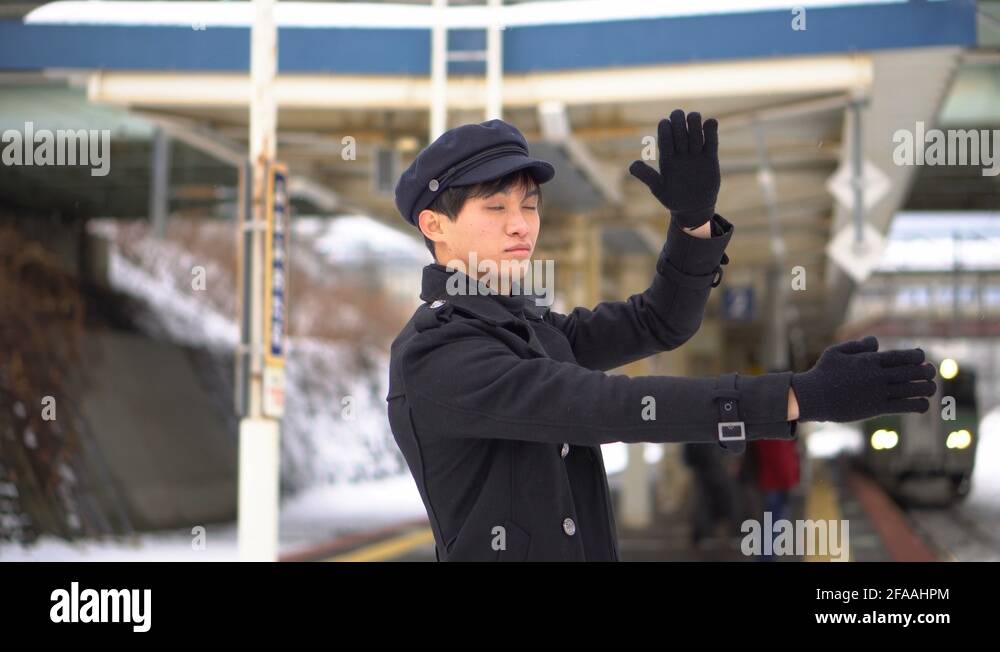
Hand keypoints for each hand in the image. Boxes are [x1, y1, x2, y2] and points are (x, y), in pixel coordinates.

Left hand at [629, 108, 720, 229]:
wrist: (693, 208)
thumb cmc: (672, 198)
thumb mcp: (658, 189)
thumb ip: (647, 176)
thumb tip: (632, 166)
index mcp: (666, 155)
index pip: (664, 132)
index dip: (665, 126)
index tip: (666, 129)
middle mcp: (680, 150)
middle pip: (678, 124)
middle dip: (679, 121)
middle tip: (683, 135)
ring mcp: (695, 152)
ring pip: (694, 126)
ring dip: (694, 124)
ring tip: (696, 137)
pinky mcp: (710, 156)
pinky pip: (711, 137)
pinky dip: (710, 127)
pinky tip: (710, 124)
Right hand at [790, 336, 936, 422]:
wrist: (812, 397)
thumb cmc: (821, 373)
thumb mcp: (836, 352)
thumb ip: (858, 345)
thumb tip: (875, 341)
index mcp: (870, 360)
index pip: (904, 356)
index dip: (918, 357)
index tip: (922, 359)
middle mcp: (878, 375)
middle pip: (914, 371)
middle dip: (927, 371)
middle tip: (931, 373)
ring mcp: (878, 392)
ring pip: (913, 389)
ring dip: (927, 388)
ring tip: (930, 388)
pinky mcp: (876, 408)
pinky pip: (905, 406)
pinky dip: (918, 405)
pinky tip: (922, 404)